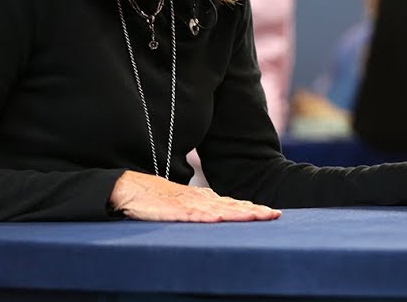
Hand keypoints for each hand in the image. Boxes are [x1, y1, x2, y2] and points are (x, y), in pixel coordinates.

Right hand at [109, 170, 280, 221]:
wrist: (131, 186)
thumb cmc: (158, 196)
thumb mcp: (185, 202)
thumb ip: (203, 206)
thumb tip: (222, 212)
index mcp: (204, 198)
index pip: (234, 204)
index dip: (253, 208)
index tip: (273, 213)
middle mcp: (200, 199)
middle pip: (232, 206)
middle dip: (255, 211)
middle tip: (275, 215)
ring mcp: (188, 203)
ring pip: (218, 210)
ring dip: (238, 213)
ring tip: (257, 217)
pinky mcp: (173, 210)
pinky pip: (192, 214)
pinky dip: (206, 216)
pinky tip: (219, 219)